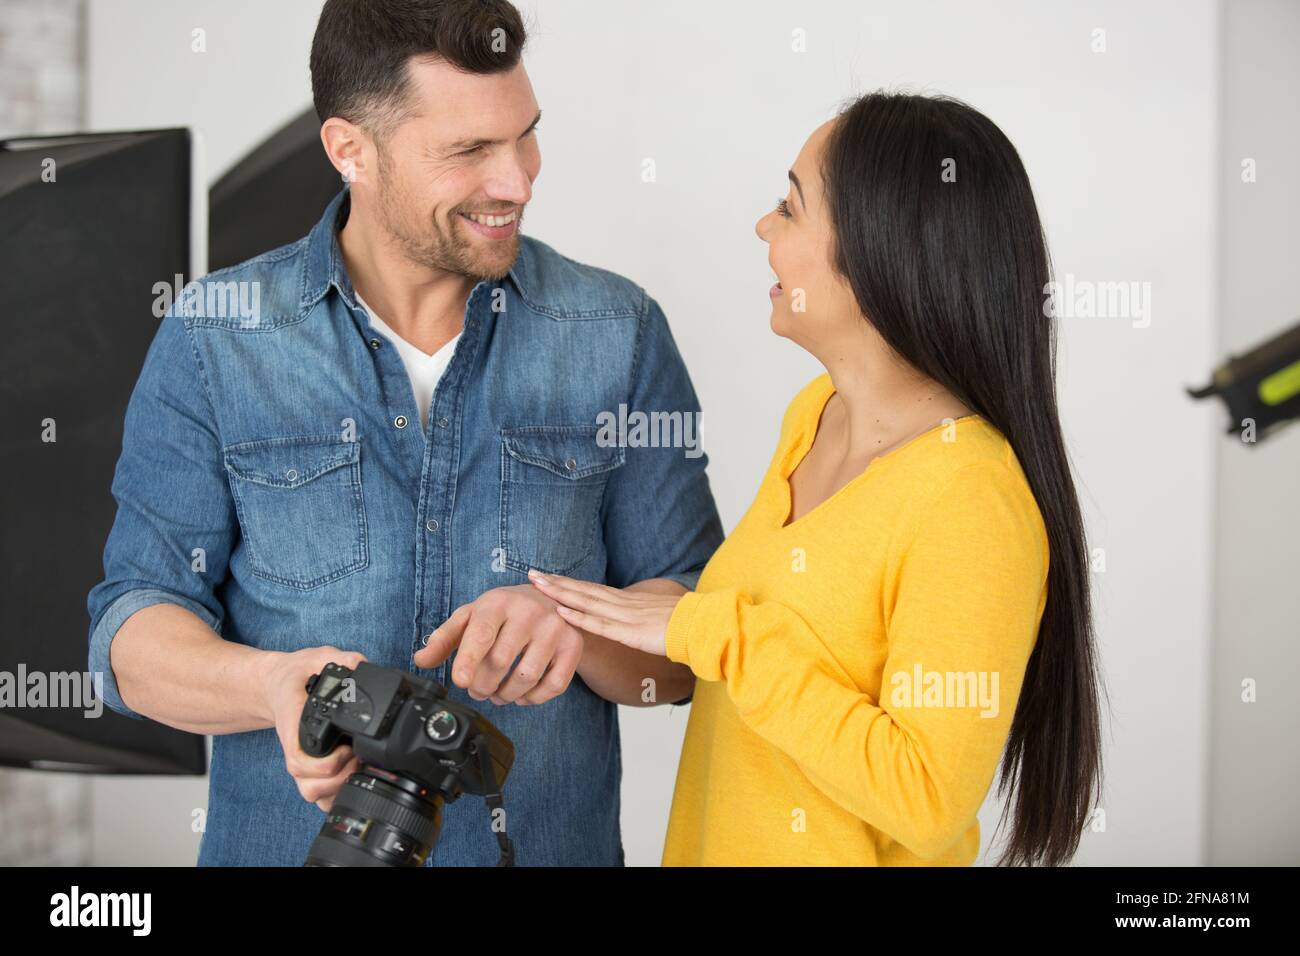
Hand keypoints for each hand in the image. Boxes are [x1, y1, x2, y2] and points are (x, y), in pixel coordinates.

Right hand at [259, 645, 367, 811]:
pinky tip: (352, 773)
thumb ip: (342, 659)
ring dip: (340, 787)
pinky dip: (338, 792)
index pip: (300, 763)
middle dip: (340, 778)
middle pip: (311, 789)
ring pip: (316, 797)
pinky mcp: (310, 770)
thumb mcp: (315, 657)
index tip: (346, 748)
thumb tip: (363, 666)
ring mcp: (302, 765)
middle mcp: (296, 752)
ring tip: (356, 764)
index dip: (327, 764)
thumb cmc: (295, 675)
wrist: (274, 686)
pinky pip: (321, 797)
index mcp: (293, 729)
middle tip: (358, 756)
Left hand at [414, 584, 584, 705]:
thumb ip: (444, 639)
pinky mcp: (573, 646)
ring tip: (497, 694)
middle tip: (477, 689)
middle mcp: (530, 612)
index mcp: (498, 602)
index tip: (459, 681)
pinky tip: (521, 694)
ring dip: (505, 695)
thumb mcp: (472, 616)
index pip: (482, 633)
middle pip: (500, 662)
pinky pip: (553, 685)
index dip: (468, 660)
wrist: (551, 598)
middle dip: (482, 686)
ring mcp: (555, 629)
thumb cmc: (505, 611)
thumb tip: (420, 660)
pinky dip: (534, 698)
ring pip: (526, 678)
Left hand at [527, 569, 680, 656]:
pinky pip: (600, 624)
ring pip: (586, 601)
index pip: (591, 589)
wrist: (705, 626)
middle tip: (531, 574)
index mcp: (627, 602)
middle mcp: (622, 604)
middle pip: (583, 590)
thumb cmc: (684, 624)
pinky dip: (579, 617)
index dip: (568, 583)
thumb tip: (630, 621)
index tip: (547, 577)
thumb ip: (639, 618)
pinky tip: (562, 612)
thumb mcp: (655, 618)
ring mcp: (625, 616)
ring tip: (538, 586)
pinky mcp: (631, 632)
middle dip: (556, 582)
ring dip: (560, 593)